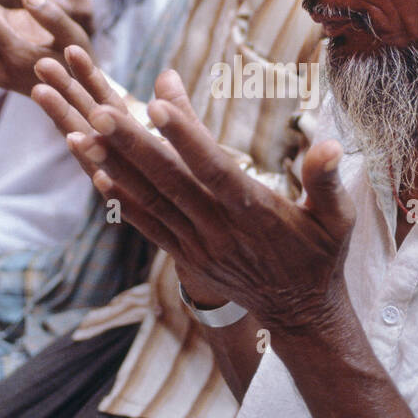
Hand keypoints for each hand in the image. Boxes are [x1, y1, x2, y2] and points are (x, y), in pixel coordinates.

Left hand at [31, 50, 355, 332]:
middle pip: (169, 180)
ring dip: (114, 167)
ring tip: (80, 134)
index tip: (160, 103)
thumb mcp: (337, 219)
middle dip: (133, 144)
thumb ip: (327, 181)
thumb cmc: (319, 256)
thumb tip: (330, 145)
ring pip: (150, 200)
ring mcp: (197, 244)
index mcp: (256, 212)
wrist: (299, 314)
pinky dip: (122, 200)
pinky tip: (96, 174)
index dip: (186, 138)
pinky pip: (148, 224)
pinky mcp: (185, 255)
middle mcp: (219, 229)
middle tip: (99, 110)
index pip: (215, 170)